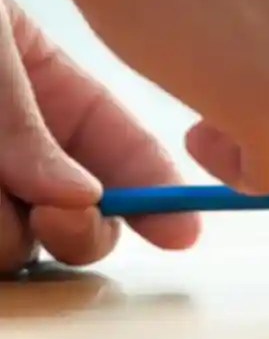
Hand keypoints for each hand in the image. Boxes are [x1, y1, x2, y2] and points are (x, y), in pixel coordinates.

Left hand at [0, 0, 197, 273]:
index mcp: (58, 95)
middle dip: (82, 229)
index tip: (182, 231)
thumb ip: (28, 127)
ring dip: (11, 231)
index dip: (160, 194)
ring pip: (23, 243)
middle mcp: (27, 145)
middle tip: (59, 218)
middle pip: (85, 217)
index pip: (129, 154)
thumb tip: (78, 200)